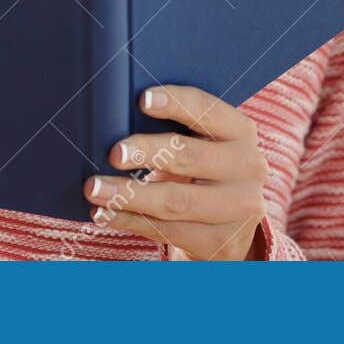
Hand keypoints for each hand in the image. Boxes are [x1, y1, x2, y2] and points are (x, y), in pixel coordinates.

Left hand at [83, 85, 268, 259]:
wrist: (232, 224)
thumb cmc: (204, 169)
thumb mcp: (204, 144)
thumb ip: (177, 129)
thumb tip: (117, 118)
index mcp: (242, 132)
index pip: (208, 111)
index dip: (176, 103)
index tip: (142, 100)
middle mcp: (248, 167)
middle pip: (191, 157)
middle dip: (148, 152)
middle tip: (114, 152)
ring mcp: (239, 209)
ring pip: (176, 201)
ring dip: (129, 195)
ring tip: (95, 189)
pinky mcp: (222, 243)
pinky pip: (168, 232)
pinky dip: (130, 221)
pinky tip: (104, 213)